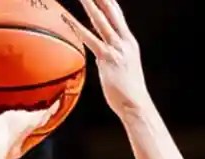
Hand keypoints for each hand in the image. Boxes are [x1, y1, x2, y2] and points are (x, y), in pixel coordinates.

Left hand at [63, 0, 151, 116]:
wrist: (136, 103)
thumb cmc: (127, 90)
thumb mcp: (121, 68)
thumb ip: (110, 57)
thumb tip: (100, 55)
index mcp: (128, 41)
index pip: (117, 15)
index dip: (109, 1)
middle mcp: (124, 41)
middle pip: (111, 12)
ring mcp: (117, 49)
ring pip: (101, 22)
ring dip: (90, 6)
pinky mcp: (108, 59)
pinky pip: (92, 40)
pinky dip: (79, 29)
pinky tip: (68, 21)